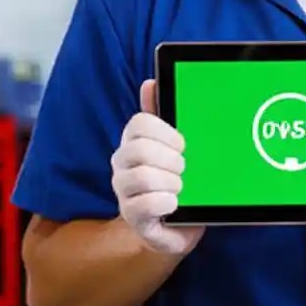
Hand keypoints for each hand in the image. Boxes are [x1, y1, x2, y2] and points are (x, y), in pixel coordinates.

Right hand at [111, 79, 204, 254]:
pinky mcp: (130, 217)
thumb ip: (163, 113)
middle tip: (184, 170)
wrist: (181, 223)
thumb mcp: (174, 146)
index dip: (167, 133)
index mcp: (133, 140)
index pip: (140, 123)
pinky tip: (174, 204)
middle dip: (172, 160)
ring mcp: (122, 190)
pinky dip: (167, 203)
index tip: (183, 145)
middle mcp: (121, 163)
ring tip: (180, 188)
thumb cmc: (178, 179)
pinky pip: (145, 205)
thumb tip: (149, 82)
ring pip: (143, 177)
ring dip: (172, 183)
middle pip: (141, 149)